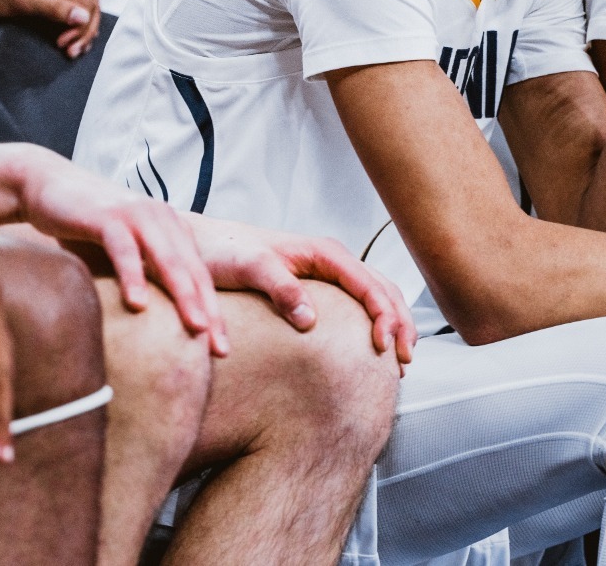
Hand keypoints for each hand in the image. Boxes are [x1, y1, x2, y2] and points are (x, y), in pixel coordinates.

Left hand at [0, 0, 101, 56]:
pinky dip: (71, 34)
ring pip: (81, 17)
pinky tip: (64, 44)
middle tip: (70, 52)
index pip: (89, 4)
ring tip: (70, 51)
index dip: (83, 27)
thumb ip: (54, 8)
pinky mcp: (45, 10)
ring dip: (80, 35)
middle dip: (85, 33)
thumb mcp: (23, 1)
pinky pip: (67, 21)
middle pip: (89, 11)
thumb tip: (82, 16)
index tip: (65, 43)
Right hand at [6, 148, 227, 354]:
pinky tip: (138, 305)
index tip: (223, 350)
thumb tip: (152, 327)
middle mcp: (163, 220)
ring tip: (197, 328)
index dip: (215, 313)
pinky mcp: (108, 217)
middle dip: (210, 311)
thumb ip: (143, 278)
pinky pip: (125, 250)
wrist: (48, 186)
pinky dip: (133, 277)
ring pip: (168, 260)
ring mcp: (138, 216)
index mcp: (173, 230)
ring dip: (184, 296)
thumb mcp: (124, 254)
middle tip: (221, 349)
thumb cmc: (87, 228)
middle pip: (193, 272)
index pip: (200, 277)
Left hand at [186, 217, 417, 371]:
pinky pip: (357, 305)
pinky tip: (373, 349)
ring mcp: (327, 275)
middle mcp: (332, 261)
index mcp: (324, 253)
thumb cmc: (224, 252)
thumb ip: (281, 289)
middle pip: (383, 290)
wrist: (201, 245)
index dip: (384, 316)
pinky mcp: (317, 289)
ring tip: (398, 361)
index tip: (383, 347)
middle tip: (404, 361)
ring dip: (393, 326)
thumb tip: (309, 320)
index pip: (370, 285)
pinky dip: (374, 325)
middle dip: (400, 324)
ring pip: (375, 297)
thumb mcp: (251, 267)